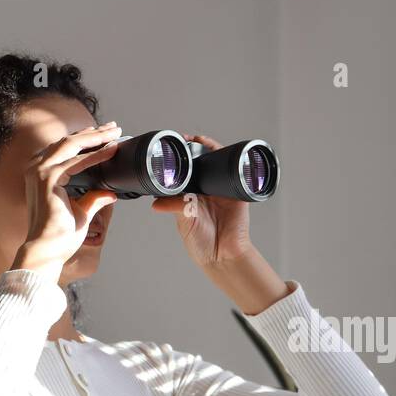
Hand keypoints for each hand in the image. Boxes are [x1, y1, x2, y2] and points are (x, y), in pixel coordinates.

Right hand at [13, 122, 122, 276]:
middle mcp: (36, 168)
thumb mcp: (81, 212)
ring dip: (95, 137)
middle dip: (93, 133)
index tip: (104, 135)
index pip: (64, 149)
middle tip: (114, 127)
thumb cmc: (60, 236)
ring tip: (115, 132)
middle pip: (67, 141)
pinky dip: (96, 154)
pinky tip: (112, 150)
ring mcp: (40, 171)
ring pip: (71, 144)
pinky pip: (77, 161)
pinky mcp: (48, 178)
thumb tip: (110, 194)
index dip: (85, 140)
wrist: (47, 250)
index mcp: (40, 173)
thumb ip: (94, 199)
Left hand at [150, 133, 252, 267]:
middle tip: (187, 139)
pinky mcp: (239, 193)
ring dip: (212, 150)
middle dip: (195, 148)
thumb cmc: (201, 243)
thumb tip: (156, 203)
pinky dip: (234, 161)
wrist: (223, 256)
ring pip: (218, 163)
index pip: (185, 169)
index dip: (180, 156)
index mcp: (190, 193)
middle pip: (202, 161)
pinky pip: (238, 174)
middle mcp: (206, 188)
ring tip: (202, 142)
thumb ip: (175, 207)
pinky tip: (226, 154)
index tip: (173, 145)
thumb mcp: (184, 222)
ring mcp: (223, 189)